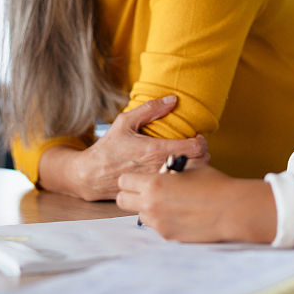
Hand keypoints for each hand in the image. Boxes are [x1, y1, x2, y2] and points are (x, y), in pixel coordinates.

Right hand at [39, 95, 208, 200]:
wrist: (91, 175)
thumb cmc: (108, 148)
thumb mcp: (125, 122)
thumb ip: (150, 109)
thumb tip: (172, 99)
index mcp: (155, 150)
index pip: (195, 148)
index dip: (202, 142)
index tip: (197, 138)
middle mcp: (159, 169)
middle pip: (199, 164)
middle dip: (202, 155)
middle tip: (195, 149)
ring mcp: (158, 184)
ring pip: (191, 177)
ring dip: (193, 168)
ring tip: (186, 161)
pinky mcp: (154, 193)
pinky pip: (178, 187)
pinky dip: (181, 180)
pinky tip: (174, 173)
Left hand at [117, 165, 276, 243]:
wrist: (232, 209)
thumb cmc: (213, 183)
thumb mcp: (190, 166)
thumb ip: (172, 164)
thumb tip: (166, 160)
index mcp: (153, 183)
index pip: (124, 181)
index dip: (131, 178)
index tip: (139, 178)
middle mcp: (150, 205)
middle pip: (122, 201)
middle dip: (130, 195)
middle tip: (144, 191)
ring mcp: (158, 223)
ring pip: (139, 215)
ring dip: (147, 209)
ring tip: (167, 202)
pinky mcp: (168, 236)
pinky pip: (157, 226)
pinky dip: (163, 220)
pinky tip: (179, 214)